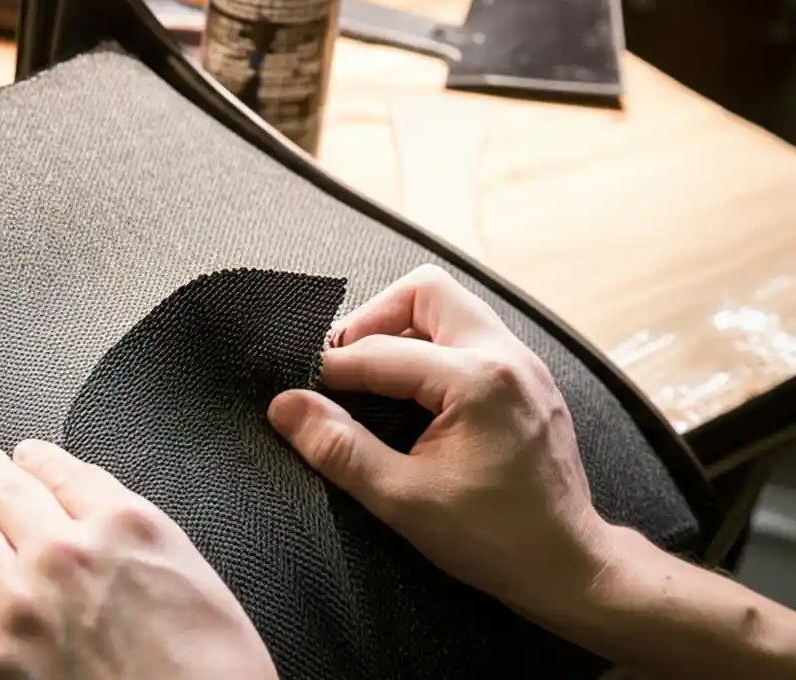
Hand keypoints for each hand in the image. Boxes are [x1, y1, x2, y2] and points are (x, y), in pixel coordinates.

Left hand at [0, 436, 277, 679]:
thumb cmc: (211, 675)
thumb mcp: (195, 578)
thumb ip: (141, 539)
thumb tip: (105, 524)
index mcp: (125, 523)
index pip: (62, 470)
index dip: (34, 458)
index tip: (22, 454)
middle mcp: (65, 550)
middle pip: (4, 487)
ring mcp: (17, 600)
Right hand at [268, 265, 615, 621]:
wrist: (568, 564)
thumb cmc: (495, 539)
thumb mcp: (403, 501)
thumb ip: (340, 448)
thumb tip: (286, 407)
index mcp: (478, 381)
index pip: (380, 352)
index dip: (328, 368)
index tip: (295, 388)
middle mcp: (506, 356)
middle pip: (424, 291)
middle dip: (372, 319)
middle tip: (342, 365)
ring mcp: (523, 363)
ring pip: (450, 307)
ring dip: (402, 330)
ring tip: (372, 376)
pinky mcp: (527, 378)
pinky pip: (469, 334)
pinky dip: (431, 348)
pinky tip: (411, 392)